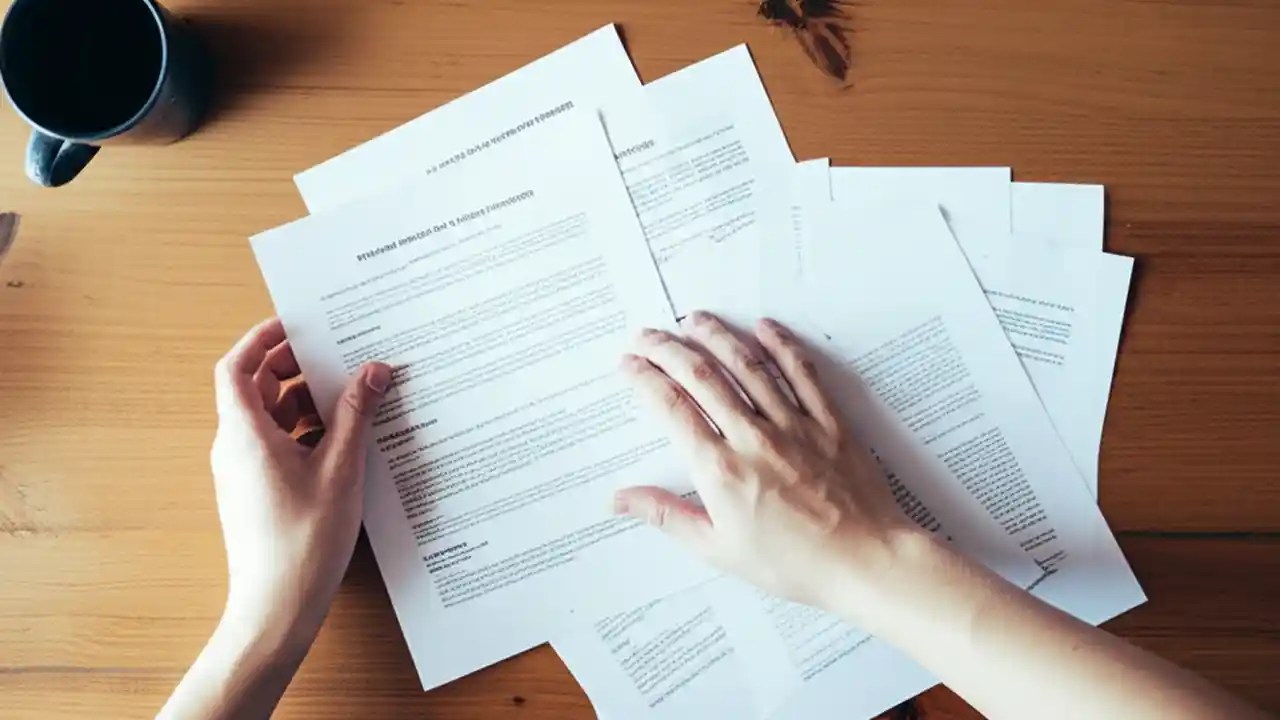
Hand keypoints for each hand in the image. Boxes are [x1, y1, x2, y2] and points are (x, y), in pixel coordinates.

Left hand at [210, 318, 390, 644]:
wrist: (276, 608)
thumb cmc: (303, 543)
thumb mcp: (341, 469)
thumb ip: (356, 415)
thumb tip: (372, 371)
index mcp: (245, 434)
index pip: (237, 366)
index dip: (263, 338)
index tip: (297, 323)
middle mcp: (236, 448)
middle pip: (255, 388)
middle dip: (293, 366)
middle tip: (335, 354)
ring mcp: (244, 472)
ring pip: (269, 418)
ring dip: (305, 400)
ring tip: (351, 395)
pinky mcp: (258, 492)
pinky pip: (277, 445)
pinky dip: (306, 431)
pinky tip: (344, 439)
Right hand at [613, 312, 915, 613]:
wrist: (865, 562)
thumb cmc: (796, 563)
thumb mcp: (719, 549)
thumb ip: (668, 515)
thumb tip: (621, 499)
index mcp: (720, 469)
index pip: (671, 408)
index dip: (644, 379)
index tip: (629, 365)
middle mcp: (753, 437)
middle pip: (701, 376)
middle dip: (668, 348)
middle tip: (648, 335)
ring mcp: (793, 424)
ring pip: (747, 365)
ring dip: (717, 336)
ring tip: (695, 320)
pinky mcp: (828, 422)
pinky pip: (801, 373)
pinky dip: (781, 345)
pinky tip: (765, 328)